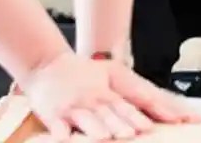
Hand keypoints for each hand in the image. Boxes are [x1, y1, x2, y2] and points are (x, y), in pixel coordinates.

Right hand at [18, 50, 199, 139]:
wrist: (47, 65)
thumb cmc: (83, 72)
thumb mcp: (111, 73)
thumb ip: (131, 88)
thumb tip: (153, 103)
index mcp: (107, 91)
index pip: (128, 104)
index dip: (140, 115)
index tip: (152, 125)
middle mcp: (92, 99)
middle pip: (109, 114)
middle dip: (122, 124)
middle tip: (134, 133)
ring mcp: (73, 108)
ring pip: (87, 120)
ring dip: (96, 129)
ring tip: (106, 137)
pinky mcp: (53, 115)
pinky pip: (57, 126)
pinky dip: (61, 133)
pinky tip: (65, 140)